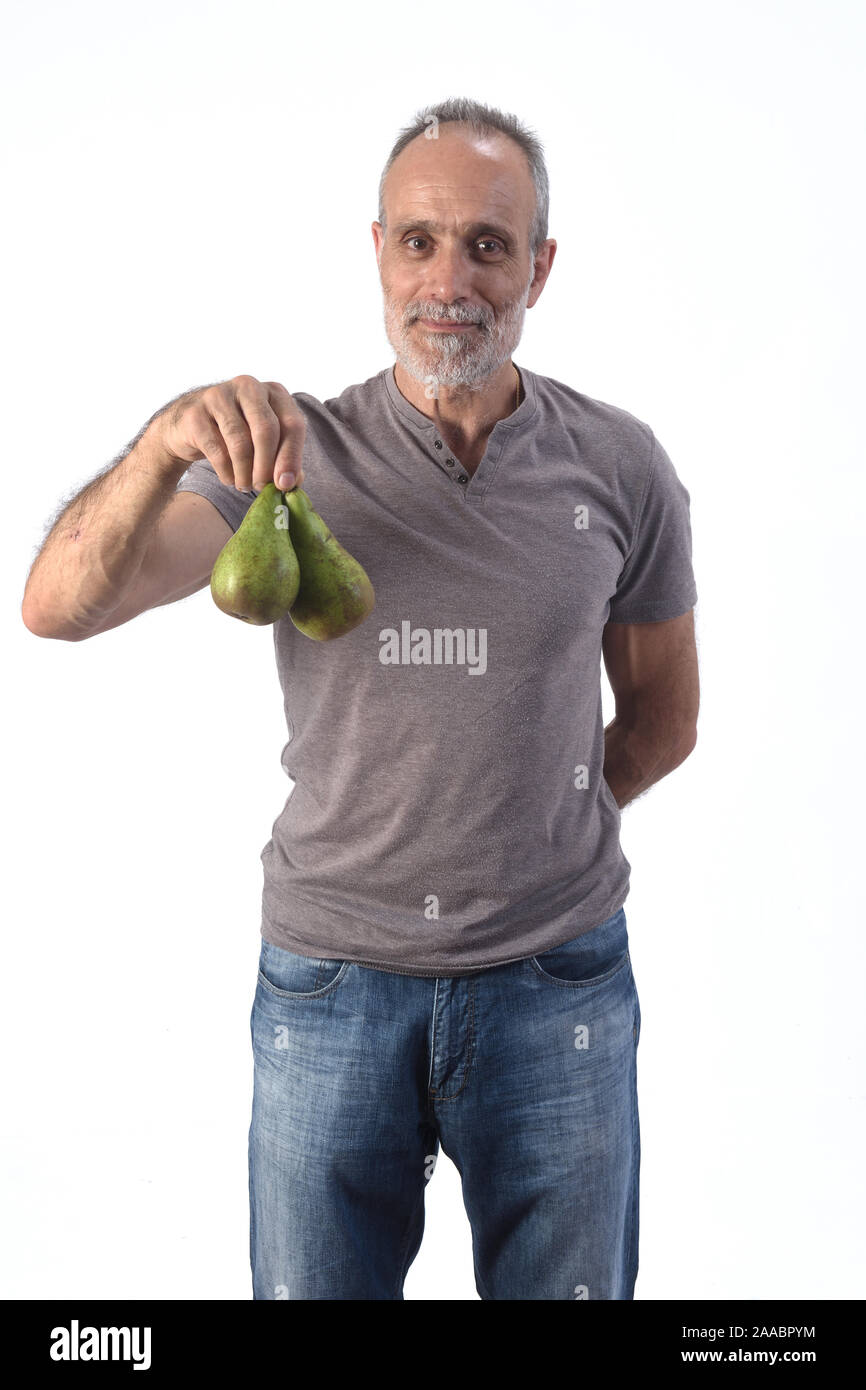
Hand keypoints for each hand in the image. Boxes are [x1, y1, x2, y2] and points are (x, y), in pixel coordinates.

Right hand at [150, 375, 305, 491]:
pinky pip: (217, 450)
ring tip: (245, 486)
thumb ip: (284, 459)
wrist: (189, 426)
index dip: (291, 457)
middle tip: (262, 487)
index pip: (292, 423)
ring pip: (240, 442)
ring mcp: (219, 396)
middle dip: (266, 466)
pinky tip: (229, 479)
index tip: (286, 485)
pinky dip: (226, 472)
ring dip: (245, 473)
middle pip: (266, 430)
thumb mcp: (266, 443)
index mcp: (274, 391)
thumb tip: (292, 482)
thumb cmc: (237, 435)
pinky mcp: (195, 414)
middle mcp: (248, 386)